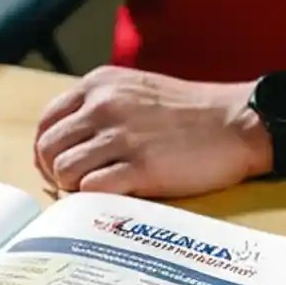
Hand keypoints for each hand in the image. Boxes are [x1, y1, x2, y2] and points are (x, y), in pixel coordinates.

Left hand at [33, 66, 269, 197]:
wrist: (237, 122)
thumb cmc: (192, 112)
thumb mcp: (138, 91)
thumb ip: (102, 107)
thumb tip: (71, 142)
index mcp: (100, 85)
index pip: (47, 120)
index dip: (47, 149)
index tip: (59, 165)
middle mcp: (104, 106)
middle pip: (48, 148)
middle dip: (54, 173)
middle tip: (73, 186)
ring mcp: (122, 136)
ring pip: (64, 171)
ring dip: (74, 188)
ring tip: (96, 191)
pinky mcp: (141, 167)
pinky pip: (92, 189)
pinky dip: (94, 199)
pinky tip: (113, 196)